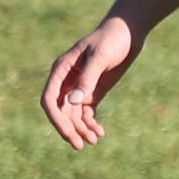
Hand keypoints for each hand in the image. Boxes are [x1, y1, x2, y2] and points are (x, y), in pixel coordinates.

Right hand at [41, 16, 142, 150]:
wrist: (128, 33)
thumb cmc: (111, 39)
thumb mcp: (100, 57)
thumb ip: (87, 79)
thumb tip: (73, 103)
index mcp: (61, 70)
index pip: (50, 99)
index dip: (55, 119)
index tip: (68, 134)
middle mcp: (67, 80)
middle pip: (60, 112)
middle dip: (69, 129)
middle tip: (81, 145)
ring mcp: (79, 87)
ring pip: (73, 115)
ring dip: (81, 129)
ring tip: (94, 140)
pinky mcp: (93, 91)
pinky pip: (86, 113)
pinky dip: (90, 124)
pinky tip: (99, 133)